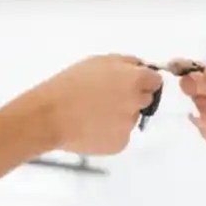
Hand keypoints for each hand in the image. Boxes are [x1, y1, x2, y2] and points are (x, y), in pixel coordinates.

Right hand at [27, 55, 162, 155]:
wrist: (50, 116)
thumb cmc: (69, 86)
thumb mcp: (98, 62)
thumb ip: (125, 63)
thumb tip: (139, 66)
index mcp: (134, 80)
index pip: (155, 81)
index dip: (142, 81)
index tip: (130, 83)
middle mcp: (136, 103)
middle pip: (145, 99)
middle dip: (132, 98)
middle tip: (107, 98)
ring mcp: (129, 126)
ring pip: (130, 118)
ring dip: (119, 116)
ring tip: (93, 112)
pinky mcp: (120, 143)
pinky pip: (120, 135)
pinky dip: (109, 132)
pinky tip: (91, 126)